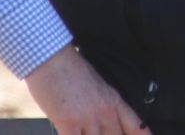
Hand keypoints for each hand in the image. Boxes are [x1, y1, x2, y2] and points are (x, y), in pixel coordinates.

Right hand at [23, 45, 144, 133]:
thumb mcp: (95, 84)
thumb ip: (102, 104)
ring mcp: (88, 118)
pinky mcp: (69, 123)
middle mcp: (104, 110)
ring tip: (85, 133)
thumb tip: (101, 123)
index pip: (135, 124)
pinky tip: (71, 134)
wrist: (50, 56)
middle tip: (98, 132)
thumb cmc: (67, 68)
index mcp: (113, 99)